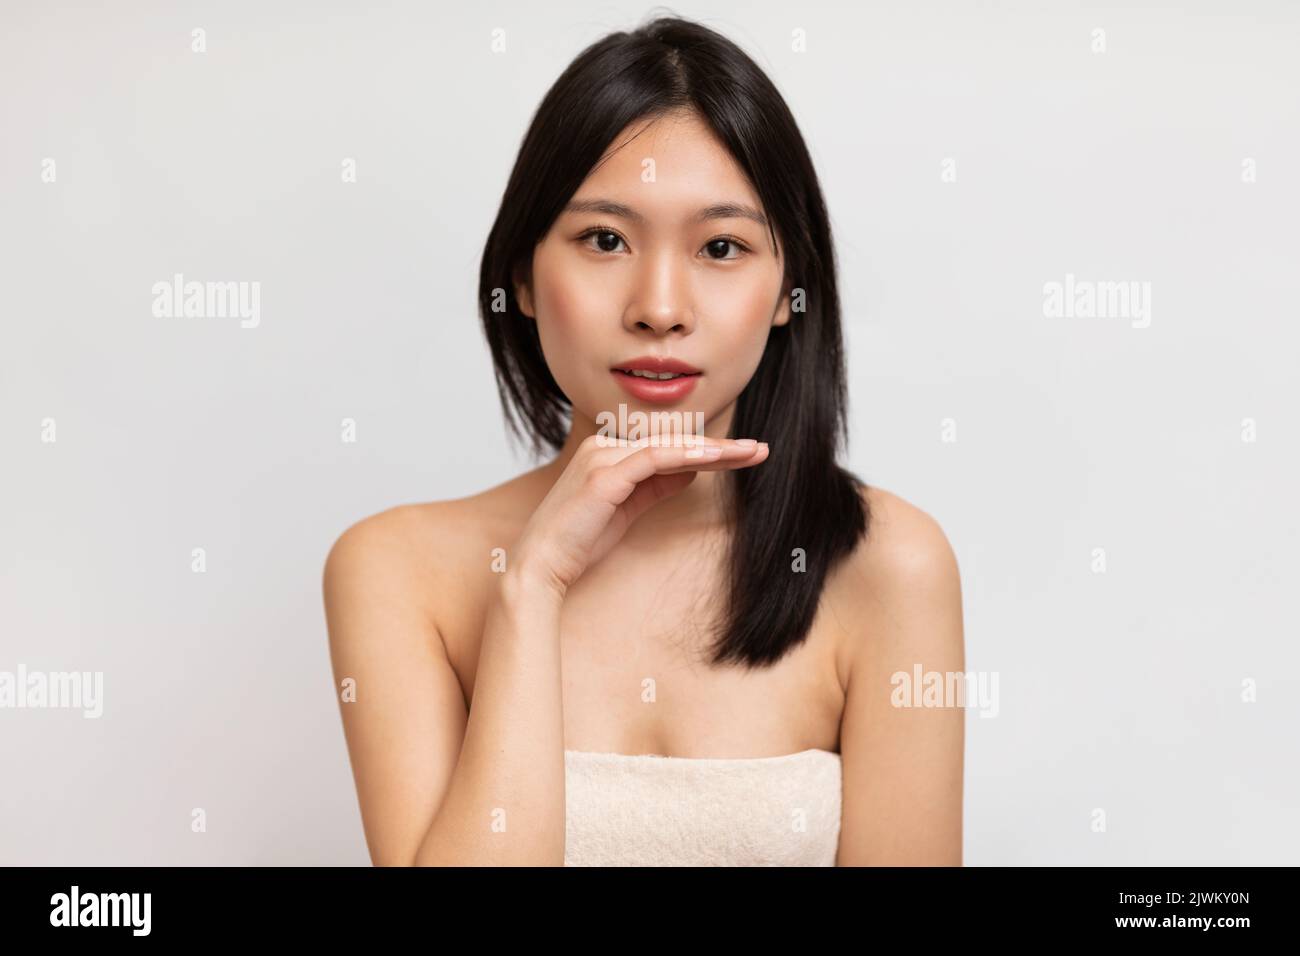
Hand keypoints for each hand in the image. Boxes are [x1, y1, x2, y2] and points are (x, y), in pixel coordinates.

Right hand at [511, 434, 768, 597]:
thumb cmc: (580, 542)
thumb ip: (656, 487)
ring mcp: (601, 457)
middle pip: (674, 441)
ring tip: (749, 454)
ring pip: (669, 446)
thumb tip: (690, 471)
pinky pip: (654, 459)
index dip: (709, 451)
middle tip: (759, 450)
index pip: (668, 446)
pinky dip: (687, 457)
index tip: (744, 456)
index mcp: (607, 452)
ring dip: (713, 450)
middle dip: (720, 447)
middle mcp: (603, 446)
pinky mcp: (603, 475)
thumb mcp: (628, 511)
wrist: (541, 567)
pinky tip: (715, 459)